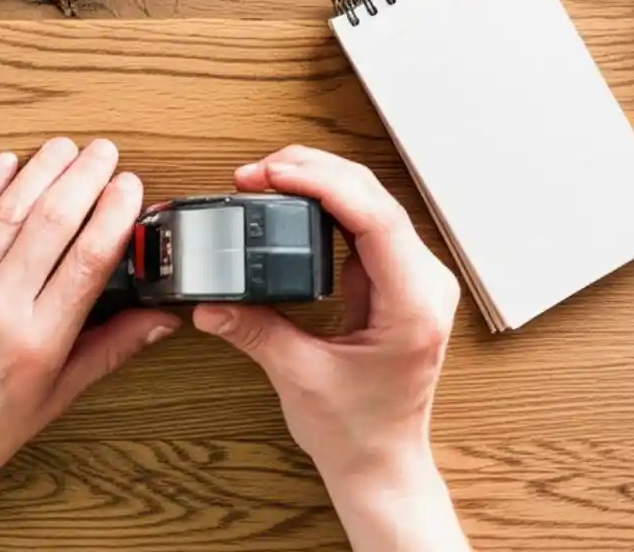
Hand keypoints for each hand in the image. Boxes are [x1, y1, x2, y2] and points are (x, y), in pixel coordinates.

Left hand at [0, 139, 179, 551]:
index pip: (90, 258)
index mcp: (38, 341)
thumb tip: (159, 320)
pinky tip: (5, 165)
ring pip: (8, 212)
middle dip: (86, 177)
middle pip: (53, 222)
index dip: (116, 213)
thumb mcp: (55, 399)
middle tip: (106, 153)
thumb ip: (110, 350)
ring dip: (41, 171)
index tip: (131, 188)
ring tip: (65, 149)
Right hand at [193, 145, 466, 550]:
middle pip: (373, 198)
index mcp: (413, 305)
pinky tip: (290, 197)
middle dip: (313, 172)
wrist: (381, 461)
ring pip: (369, 202)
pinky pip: (363, 222)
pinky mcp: (393, 279)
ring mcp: (411, 278)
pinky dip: (324, 202)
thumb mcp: (298, 377)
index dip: (323, 185)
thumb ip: (254, 331)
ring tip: (266, 177)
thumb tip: (210, 302)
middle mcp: (423, 283)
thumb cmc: (359, 431)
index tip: (275, 175)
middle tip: (255, 172)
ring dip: (318, 181)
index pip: (376, 220)